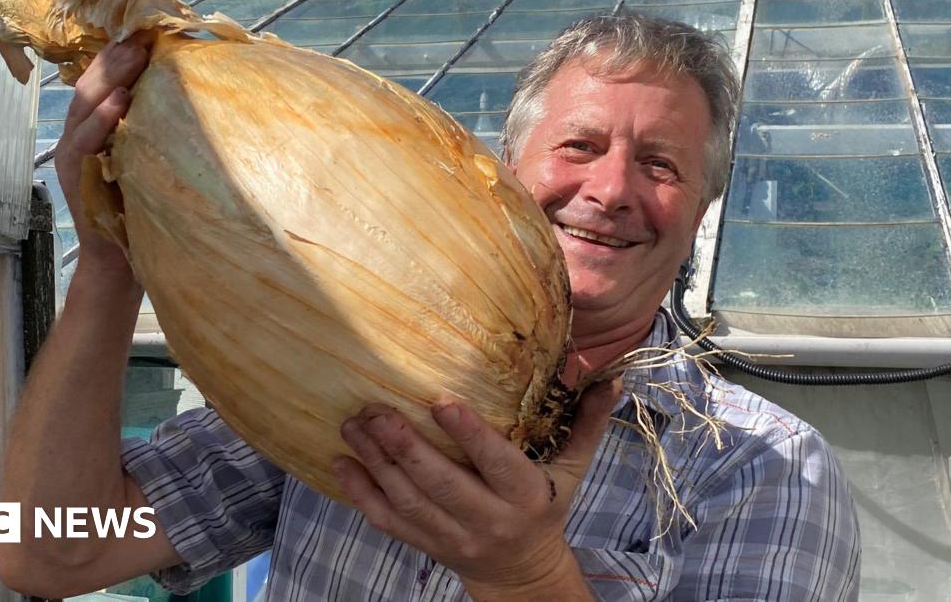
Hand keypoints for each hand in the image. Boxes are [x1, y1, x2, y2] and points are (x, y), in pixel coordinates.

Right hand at [54, 32, 153, 278]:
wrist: (119, 264)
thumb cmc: (140, 211)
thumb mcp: (149, 162)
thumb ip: (153, 131)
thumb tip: (186, 98)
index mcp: (95, 129)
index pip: (103, 82)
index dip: (121, 55)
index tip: (149, 33)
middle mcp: (79, 137)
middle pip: (92, 85)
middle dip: (116, 57)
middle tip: (143, 36)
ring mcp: (73, 156)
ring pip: (84, 105)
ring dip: (109, 78)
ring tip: (132, 56)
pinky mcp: (75, 177)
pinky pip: (84, 142)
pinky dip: (101, 120)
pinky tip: (119, 101)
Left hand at [334, 378, 621, 597]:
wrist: (523, 574)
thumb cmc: (546, 508)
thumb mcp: (573, 471)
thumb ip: (587, 425)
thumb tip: (609, 378)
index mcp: (526, 497)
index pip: (496, 464)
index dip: (469, 435)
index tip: (441, 401)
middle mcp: (487, 519)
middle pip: (441, 484)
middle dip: (405, 447)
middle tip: (376, 411)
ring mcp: (452, 536)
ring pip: (408, 500)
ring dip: (375, 462)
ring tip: (353, 425)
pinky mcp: (425, 545)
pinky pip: (388, 522)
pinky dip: (361, 494)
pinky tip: (341, 463)